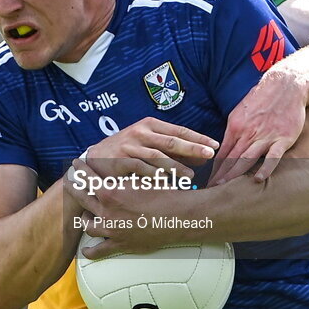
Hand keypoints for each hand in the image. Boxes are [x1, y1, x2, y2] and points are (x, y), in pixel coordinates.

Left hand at [67, 158, 180, 258]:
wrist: (177, 216)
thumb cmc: (163, 193)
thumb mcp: (142, 176)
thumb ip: (125, 172)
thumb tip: (118, 163)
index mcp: (110, 192)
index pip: (88, 178)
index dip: (81, 169)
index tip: (76, 163)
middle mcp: (106, 212)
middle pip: (83, 199)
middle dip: (74, 189)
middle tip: (69, 183)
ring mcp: (112, 230)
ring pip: (88, 225)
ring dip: (84, 219)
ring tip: (83, 215)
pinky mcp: (120, 244)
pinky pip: (99, 250)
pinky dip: (91, 251)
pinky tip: (86, 251)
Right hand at [83, 117, 217, 179]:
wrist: (94, 159)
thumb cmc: (127, 152)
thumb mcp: (148, 144)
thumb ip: (171, 150)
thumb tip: (201, 157)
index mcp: (150, 125)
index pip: (179, 131)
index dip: (198, 138)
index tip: (214, 146)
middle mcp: (140, 132)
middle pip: (171, 141)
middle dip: (192, 148)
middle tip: (209, 155)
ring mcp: (129, 146)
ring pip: (157, 156)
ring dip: (176, 167)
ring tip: (190, 176)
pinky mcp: (120, 160)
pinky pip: (141, 169)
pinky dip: (155, 177)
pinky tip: (167, 184)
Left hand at [208, 70, 307, 185]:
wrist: (286, 84)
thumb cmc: (263, 97)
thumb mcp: (241, 111)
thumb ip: (234, 129)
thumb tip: (224, 146)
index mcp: (235, 126)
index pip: (221, 152)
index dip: (213, 168)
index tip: (207, 181)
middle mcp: (248, 132)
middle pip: (230, 159)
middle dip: (219, 176)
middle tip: (209, 191)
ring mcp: (266, 136)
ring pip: (246, 159)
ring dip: (234, 175)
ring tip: (224, 188)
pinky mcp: (283, 138)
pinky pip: (273, 156)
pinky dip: (266, 168)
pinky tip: (259, 179)